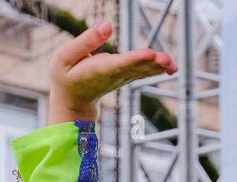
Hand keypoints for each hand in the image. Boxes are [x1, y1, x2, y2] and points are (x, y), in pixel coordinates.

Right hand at [48, 21, 175, 124]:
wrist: (72, 101)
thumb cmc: (66, 76)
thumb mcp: (65, 56)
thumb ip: (86, 41)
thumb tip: (108, 25)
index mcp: (97, 71)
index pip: (118, 64)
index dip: (134, 59)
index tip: (149, 55)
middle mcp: (113, 76)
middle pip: (135, 68)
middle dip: (151, 63)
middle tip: (167, 60)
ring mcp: (121, 78)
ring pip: (142, 71)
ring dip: (158, 66)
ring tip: (172, 63)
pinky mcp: (125, 77)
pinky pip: (143, 71)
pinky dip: (157, 68)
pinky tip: (170, 66)